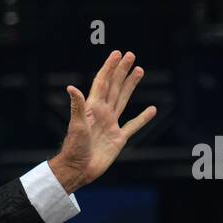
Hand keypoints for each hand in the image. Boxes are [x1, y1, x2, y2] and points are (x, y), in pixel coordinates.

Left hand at [48, 50, 156, 193]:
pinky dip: (143, 118)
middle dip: (122, 71)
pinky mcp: (118, 138)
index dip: (110, 68)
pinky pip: (133, 125)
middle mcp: (103, 113)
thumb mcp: (76, 125)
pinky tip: (151, 110)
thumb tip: (71, 87)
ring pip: (124, 100)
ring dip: (131, 85)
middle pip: (115, 87)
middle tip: (131, 55)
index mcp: (93, 108)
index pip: (103, 82)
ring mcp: (111, 125)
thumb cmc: (74, 148)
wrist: (78, 169)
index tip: (117, 54)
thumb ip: (77, 106)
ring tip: (139, 70)